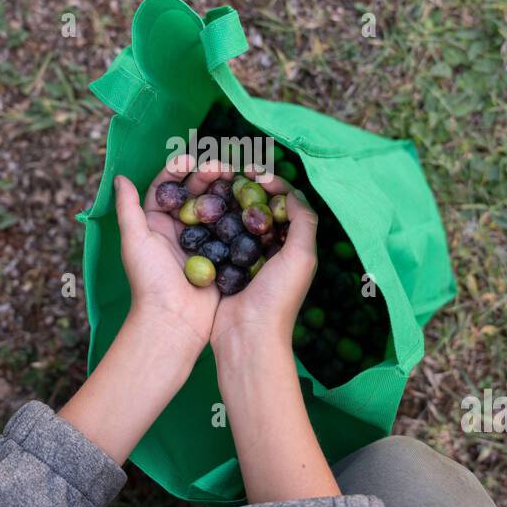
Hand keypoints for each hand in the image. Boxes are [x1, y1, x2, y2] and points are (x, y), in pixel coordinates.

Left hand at [58, 154, 235, 463]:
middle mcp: (178, 231)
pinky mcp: (220, 256)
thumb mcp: (135, 240)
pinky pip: (230, 229)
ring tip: (238, 178)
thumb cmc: (151, 281)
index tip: (191, 160)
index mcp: (156, 224)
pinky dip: (238, 214)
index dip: (178, 170)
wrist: (174, 321)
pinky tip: (249, 202)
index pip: (167, 187)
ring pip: (214, 208)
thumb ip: (128, 208)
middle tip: (223, 166)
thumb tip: (120, 177)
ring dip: (225, 191)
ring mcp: (201, 244)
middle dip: (207, 176)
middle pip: (194, 194)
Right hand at [211, 171, 318, 367]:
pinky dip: (213, 220)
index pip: (285, 203)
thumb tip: (290, 193)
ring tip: (216, 185)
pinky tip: (203, 208)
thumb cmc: (278, 298)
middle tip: (230, 171)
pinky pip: (219, 235)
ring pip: (238, 218)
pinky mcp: (224, 265)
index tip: (253, 171)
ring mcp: (246, 257)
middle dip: (247, 187)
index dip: (272, 183)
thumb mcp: (301, 256)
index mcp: (293, 245)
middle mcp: (271, 249)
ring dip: (228, 201)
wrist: (246, 336)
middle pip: (260, 208)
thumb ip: (303, 221)